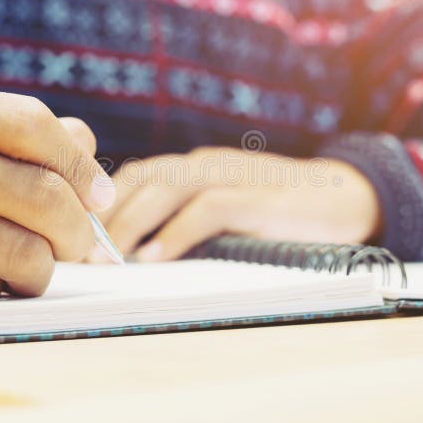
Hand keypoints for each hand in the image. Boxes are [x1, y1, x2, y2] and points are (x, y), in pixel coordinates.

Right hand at [0, 87, 114, 328]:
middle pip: (42, 193)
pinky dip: (4, 288)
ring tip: (31, 266)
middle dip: (78, 229)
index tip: (101, 197)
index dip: (81, 165)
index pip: (33, 123)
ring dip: (45, 267)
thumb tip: (92, 162)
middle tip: (80, 244)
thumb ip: (31, 141)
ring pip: (27, 250)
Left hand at [94, 147, 380, 261]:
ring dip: (130, 224)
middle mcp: (206, 164)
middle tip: (82, 253)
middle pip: (141, 179)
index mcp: (195, 166)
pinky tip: (155, 256)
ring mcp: (232, 176)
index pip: (134, 176)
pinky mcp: (258, 197)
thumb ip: (187, 216)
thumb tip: (137, 249)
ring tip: (107, 258)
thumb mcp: (226, 208)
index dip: (101, 204)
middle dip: (105, 215)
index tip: (76, 237)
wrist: (346, 197)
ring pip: (166, 189)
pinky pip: (208, 208)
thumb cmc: (279, 211)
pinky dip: (176, 232)